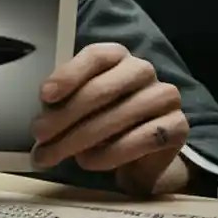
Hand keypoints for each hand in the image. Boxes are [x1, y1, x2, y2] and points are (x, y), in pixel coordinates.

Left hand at [30, 43, 190, 195]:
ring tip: (53, 155)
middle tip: (40, 137)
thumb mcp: (75, 109)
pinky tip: (87, 161)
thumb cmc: (100, 123)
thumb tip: (40, 122)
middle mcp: (142, 70)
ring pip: (117, 117)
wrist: (138, 157)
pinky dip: (107, 154)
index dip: (69, 75)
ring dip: (78, 140)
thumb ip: (60, 107)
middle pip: (101, 89)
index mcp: (116, 56)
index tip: (45, 96)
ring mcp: (164, 96)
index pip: (95, 56)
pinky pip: (139, 140)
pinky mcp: (177, 126)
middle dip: (64, 117)